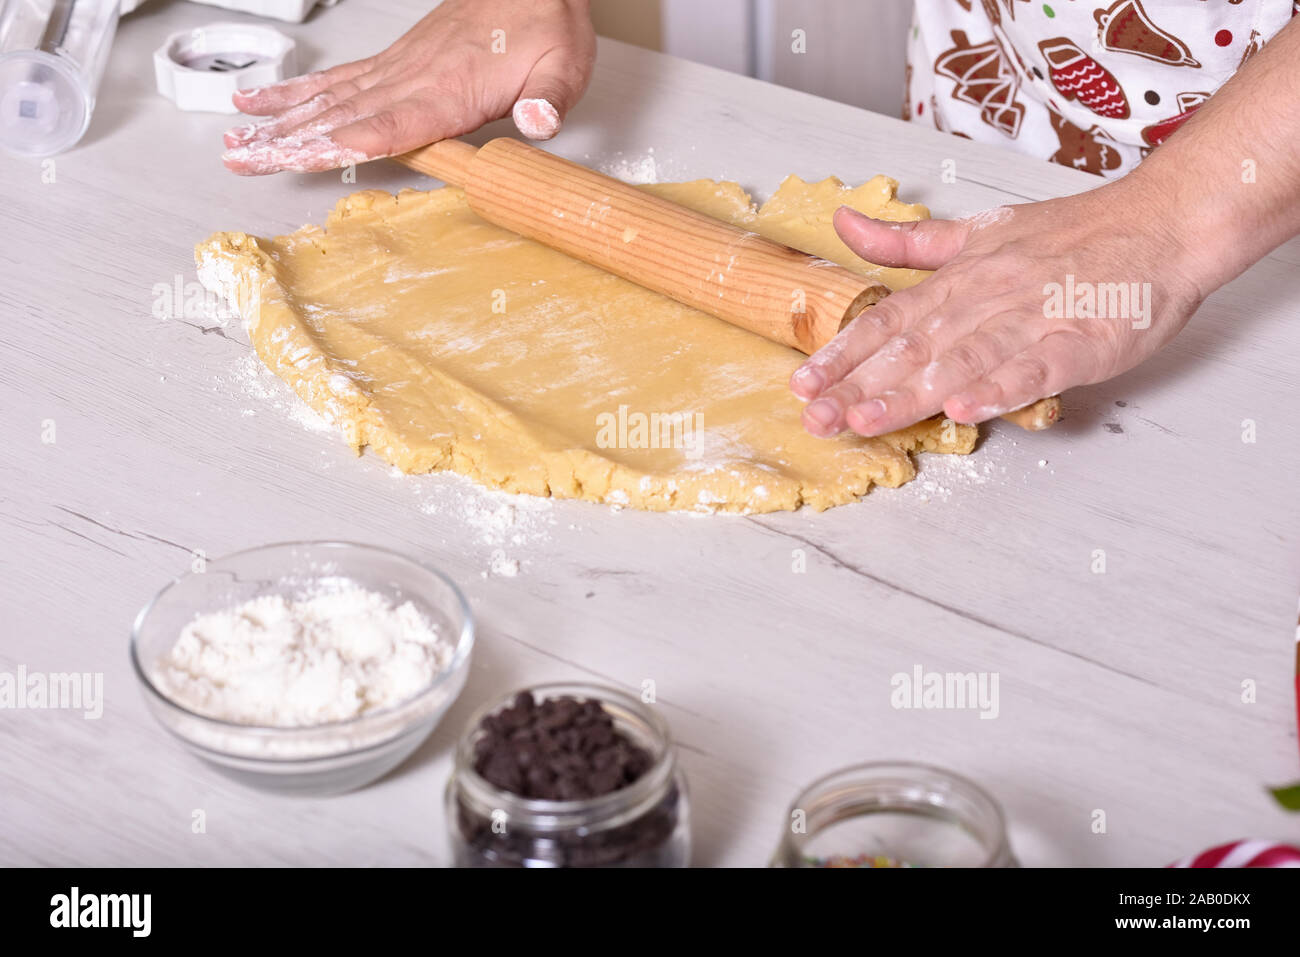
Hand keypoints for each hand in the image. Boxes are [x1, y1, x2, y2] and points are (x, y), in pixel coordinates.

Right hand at [222, 0, 594, 174]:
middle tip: (243, 160)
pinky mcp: (394, 62)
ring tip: (236, 144)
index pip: (396, 121)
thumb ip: (549, 100)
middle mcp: (414, 79)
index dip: (359, 138)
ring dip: (279, 123)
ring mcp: (398, 69)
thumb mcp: (564, 66)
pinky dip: (296, 94)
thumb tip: (539, 122)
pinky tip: (264, 105)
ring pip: (328, 99)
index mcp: (451, 89)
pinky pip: (337, 80)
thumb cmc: (543, 23)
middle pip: (342, 116)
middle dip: (291, 140)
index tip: (317, 151)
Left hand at [789, 179, 1208, 436]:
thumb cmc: (1071, 235)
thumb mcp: (978, 231)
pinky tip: (965, 409)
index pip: (887, 320)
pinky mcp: (1079, 342)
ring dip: (912, 393)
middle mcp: (985, 298)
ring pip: (962, 359)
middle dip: (860, 386)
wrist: (1161, 224)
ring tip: (867, 422)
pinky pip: (1033, 367)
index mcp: (958, 279)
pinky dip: (999, 387)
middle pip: (912, 347)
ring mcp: (1032, 319)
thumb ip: (907, 243)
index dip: (843, 354)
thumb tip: (844, 223)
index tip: (802, 385)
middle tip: (818, 419)